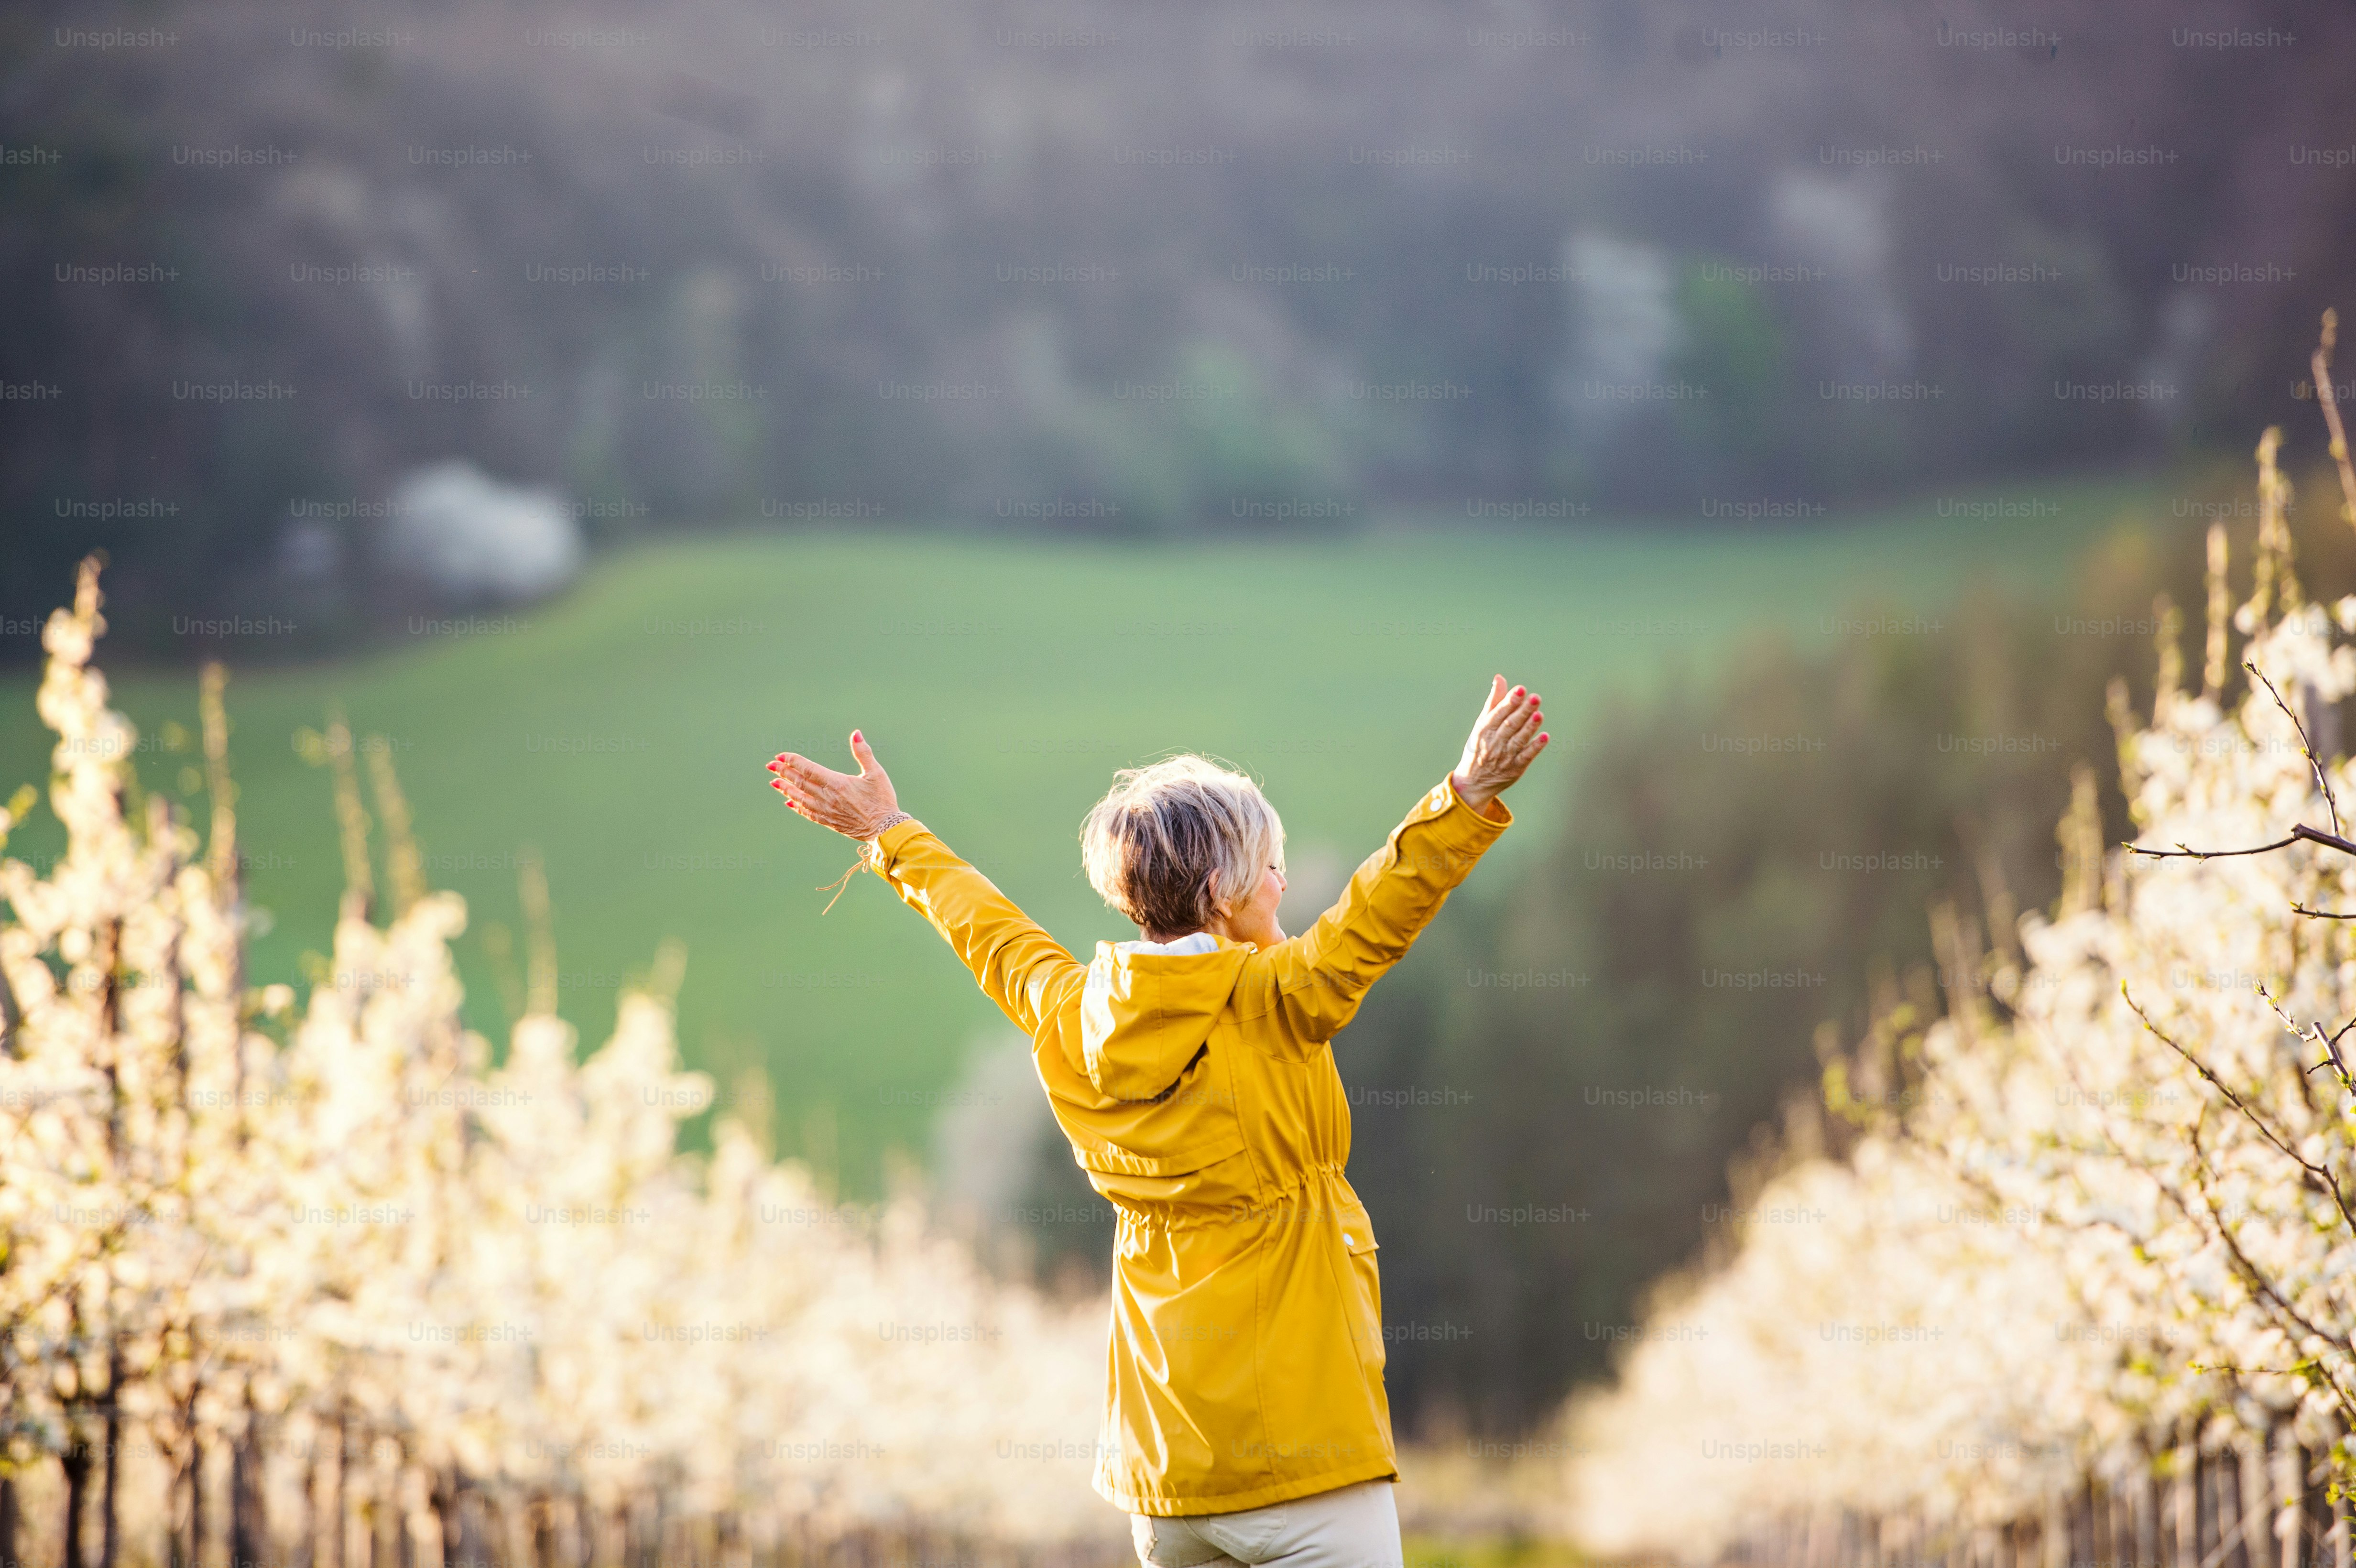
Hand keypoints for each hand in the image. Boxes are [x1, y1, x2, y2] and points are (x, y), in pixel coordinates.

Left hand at [767, 731, 901, 839]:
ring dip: (786, 789)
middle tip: (770, 766)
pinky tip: (790, 802)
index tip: (781, 756)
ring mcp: (826, 811)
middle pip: (800, 782)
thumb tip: (856, 734)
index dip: (793, 761)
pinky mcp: (829, 822)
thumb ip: (863, 753)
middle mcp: (827, 797)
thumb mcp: (876, 773)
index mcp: (837, 783)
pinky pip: (808, 813)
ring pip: (800, 798)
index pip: (809, 769)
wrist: (885, 829)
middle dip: (784, 773)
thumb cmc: (882, 799)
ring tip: (774, 783)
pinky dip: (797, 806)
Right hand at [1451, 675, 1547, 817]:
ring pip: (1519, 739)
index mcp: (1484, 729)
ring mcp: (1505, 756)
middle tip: (1535, 697)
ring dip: (1530, 727)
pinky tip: (1545, 737)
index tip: (1521, 689)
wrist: (1473, 782)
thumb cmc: (1480, 747)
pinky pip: (1526, 757)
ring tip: (1539, 714)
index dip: (1510, 701)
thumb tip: (1499, 677)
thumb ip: (1494, 701)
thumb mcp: (1481, 724)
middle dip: (1523, 711)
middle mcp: (1494, 742)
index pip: (1498, 713)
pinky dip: (1535, 747)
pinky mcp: (1515, 768)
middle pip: (1510, 724)